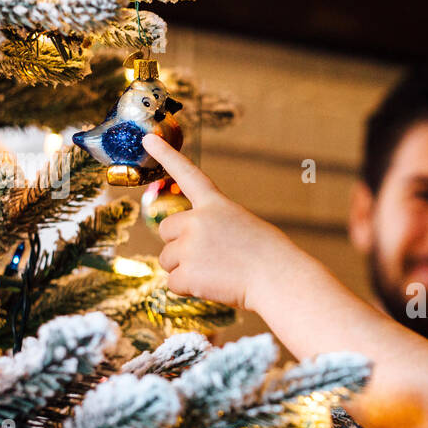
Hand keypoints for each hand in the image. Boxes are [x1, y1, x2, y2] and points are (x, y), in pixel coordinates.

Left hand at [142, 132, 277, 307]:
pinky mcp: (186, 273)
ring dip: (186, 270)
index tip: (147, 138)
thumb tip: (190, 252)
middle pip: (166, 230)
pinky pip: (173, 283)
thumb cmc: (270, 257)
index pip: (188, 174)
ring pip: (168, 260)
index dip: (166, 155)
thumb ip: (213, 228)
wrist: (279, 280)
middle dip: (179, 245)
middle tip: (209, 258)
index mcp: (216, 205)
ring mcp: (190, 246)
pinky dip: (189, 289)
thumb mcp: (243, 227)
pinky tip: (214, 286)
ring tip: (218, 273)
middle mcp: (197, 220)